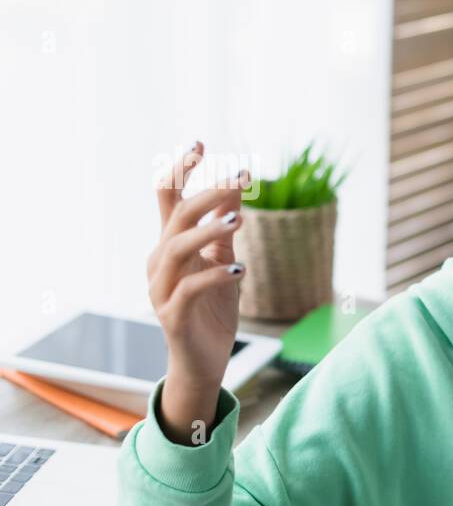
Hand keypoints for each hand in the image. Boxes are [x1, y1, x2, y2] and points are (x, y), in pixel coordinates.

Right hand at [147, 142, 247, 436]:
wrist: (205, 362)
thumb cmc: (214, 310)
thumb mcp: (224, 261)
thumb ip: (225, 227)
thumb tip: (236, 187)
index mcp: (171, 245)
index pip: (168, 199)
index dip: (180, 170)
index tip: (200, 143)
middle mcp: (160, 262)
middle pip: (177, 217)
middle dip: (207, 194)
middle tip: (239, 177)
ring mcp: (161, 289)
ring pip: (177, 249)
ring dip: (209, 231)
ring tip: (240, 219)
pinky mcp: (172, 315)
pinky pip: (190, 288)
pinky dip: (214, 276)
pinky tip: (240, 269)